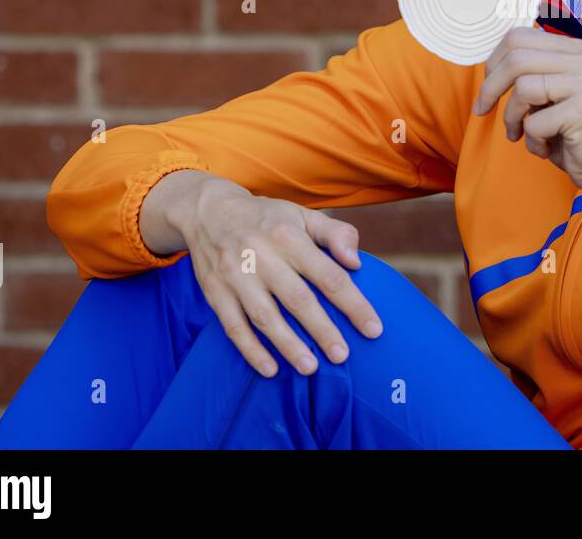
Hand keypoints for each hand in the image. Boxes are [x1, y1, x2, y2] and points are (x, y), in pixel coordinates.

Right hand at [157, 171, 383, 377]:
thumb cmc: (268, 218)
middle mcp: (262, 256)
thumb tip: (356, 262)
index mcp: (289, 237)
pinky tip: (270, 369)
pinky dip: (251, 350)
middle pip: (298, 299)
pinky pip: (233, 326)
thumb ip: (336, 234)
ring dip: (288, 345)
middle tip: (342, 356)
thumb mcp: (303, 215)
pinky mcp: (215, 292)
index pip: (328, 275)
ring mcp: (235, 276)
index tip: (373, 329)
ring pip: (264, 317)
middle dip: (322, 330)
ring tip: (310, 368)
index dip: (353, 304)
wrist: (208, 211)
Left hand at [471, 27, 581, 201]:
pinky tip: (545, 148)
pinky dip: (531, 141)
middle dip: (490, 88)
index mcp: (575, 50)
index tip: (487, 89)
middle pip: (516, 58)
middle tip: (483, 110)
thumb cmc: (572, 133)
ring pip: (522, 88)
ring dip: (511, 117)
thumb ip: (530, 73)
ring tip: (521, 134)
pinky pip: (534, 122)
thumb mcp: (549, 94)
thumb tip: (490, 67)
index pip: (519, 37)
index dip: (493, 63)